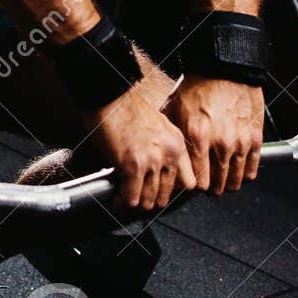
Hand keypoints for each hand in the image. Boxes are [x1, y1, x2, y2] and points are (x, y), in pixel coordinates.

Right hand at [81, 48, 194, 211]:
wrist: (110, 94)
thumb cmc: (125, 106)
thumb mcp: (157, 126)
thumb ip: (162, 148)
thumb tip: (154, 172)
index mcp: (177, 144)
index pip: (188, 182)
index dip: (170, 191)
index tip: (157, 192)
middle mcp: (169, 153)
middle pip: (165, 196)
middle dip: (149, 199)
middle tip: (135, 196)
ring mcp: (152, 161)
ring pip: (149, 201)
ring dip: (135, 203)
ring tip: (123, 199)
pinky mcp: (133, 166)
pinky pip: (131, 197)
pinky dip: (121, 202)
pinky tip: (115, 198)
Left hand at [173, 76, 264, 194]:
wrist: (225, 68)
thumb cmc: (198, 85)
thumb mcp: (174, 108)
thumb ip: (171, 134)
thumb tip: (164, 154)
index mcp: (197, 136)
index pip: (197, 181)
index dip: (194, 186)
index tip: (193, 183)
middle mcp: (220, 142)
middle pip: (217, 185)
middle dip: (211, 188)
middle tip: (208, 184)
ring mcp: (240, 141)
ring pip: (236, 181)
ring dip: (229, 184)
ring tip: (224, 181)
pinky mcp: (255, 137)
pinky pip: (253, 168)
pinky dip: (247, 174)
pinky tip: (240, 171)